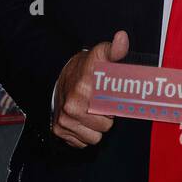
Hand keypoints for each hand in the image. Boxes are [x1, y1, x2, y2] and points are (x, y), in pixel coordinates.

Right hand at [51, 30, 128, 147]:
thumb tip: (122, 38)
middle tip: (100, 103)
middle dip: (106, 117)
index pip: (112, 112)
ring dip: (96, 127)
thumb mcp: (101, 55)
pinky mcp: (59, 130)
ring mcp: (64, 120)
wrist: (59, 75)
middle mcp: (72, 106)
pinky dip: (84, 134)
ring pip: (95, 138)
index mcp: (85, 89)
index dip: (115, 105)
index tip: (110, 97)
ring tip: (91, 111)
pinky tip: (83, 119)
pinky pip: (82, 143)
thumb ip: (115, 49)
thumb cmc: (85, 68)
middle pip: (106, 126)